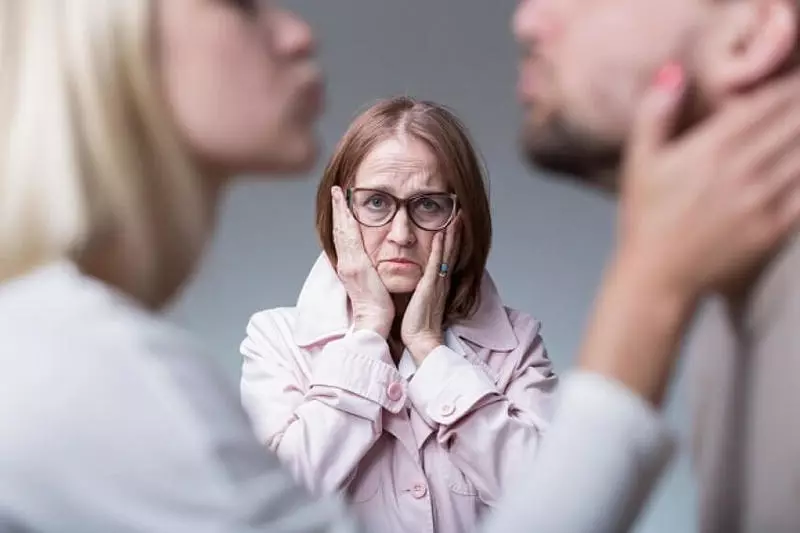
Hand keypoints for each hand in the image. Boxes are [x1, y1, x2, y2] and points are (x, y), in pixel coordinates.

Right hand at [331, 186, 393, 337]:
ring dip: (340, 210)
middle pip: (339, 230)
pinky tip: (348, 208)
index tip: (339, 203)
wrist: (374, 321)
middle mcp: (345, 263)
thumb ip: (367, 268)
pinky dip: (347, 221)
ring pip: (342, 230)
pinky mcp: (356, 266)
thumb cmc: (377, 305)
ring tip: (339, 193)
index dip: (340, 219)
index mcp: (348, 267)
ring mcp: (349, 264)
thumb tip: (368, 259)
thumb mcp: (369, 282)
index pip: (342, 237)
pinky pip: (351, 238)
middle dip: (337, 208)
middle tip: (336, 190)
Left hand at [401, 213, 460, 362]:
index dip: (452, 239)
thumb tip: (415, 278)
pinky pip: (436, 261)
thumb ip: (420, 287)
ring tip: (456, 216)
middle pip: (452, 250)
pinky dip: (440, 247)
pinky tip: (441, 233)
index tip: (455, 223)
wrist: (422, 339)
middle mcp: (442, 279)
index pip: (447, 256)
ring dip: (452, 233)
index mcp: (439, 282)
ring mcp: (438, 281)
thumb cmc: (418, 323)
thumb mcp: (420, 300)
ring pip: (447, 252)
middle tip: (461, 213)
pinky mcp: (430, 285)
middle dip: (457, 231)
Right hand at [618, 64, 799, 299]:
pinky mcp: (777, 226)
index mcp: (710, 147)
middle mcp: (742, 168)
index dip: (788, 85)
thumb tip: (674, 71)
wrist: (658, 276)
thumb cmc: (646, 218)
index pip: (765, 101)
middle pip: (793, 121)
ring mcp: (764, 199)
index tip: (795, 76)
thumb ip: (655, 113)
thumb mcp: (639, 161)